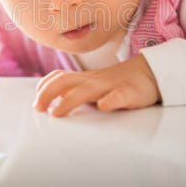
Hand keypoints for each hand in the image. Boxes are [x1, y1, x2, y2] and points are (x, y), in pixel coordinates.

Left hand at [33, 54, 160, 116]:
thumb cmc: (117, 84)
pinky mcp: (130, 93)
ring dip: (69, 100)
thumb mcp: (93, 85)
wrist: (149, 74)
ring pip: (87, 90)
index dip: (44, 87)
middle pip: (65, 81)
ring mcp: (110, 86)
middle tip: (39, 109)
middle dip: (48, 93)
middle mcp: (93, 81)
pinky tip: (103, 106)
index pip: (59, 77)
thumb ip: (73, 90)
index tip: (35, 101)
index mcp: (84, 80)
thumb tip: (50, 101)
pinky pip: (119, 95)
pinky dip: (110, 100)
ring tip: (57, 112)